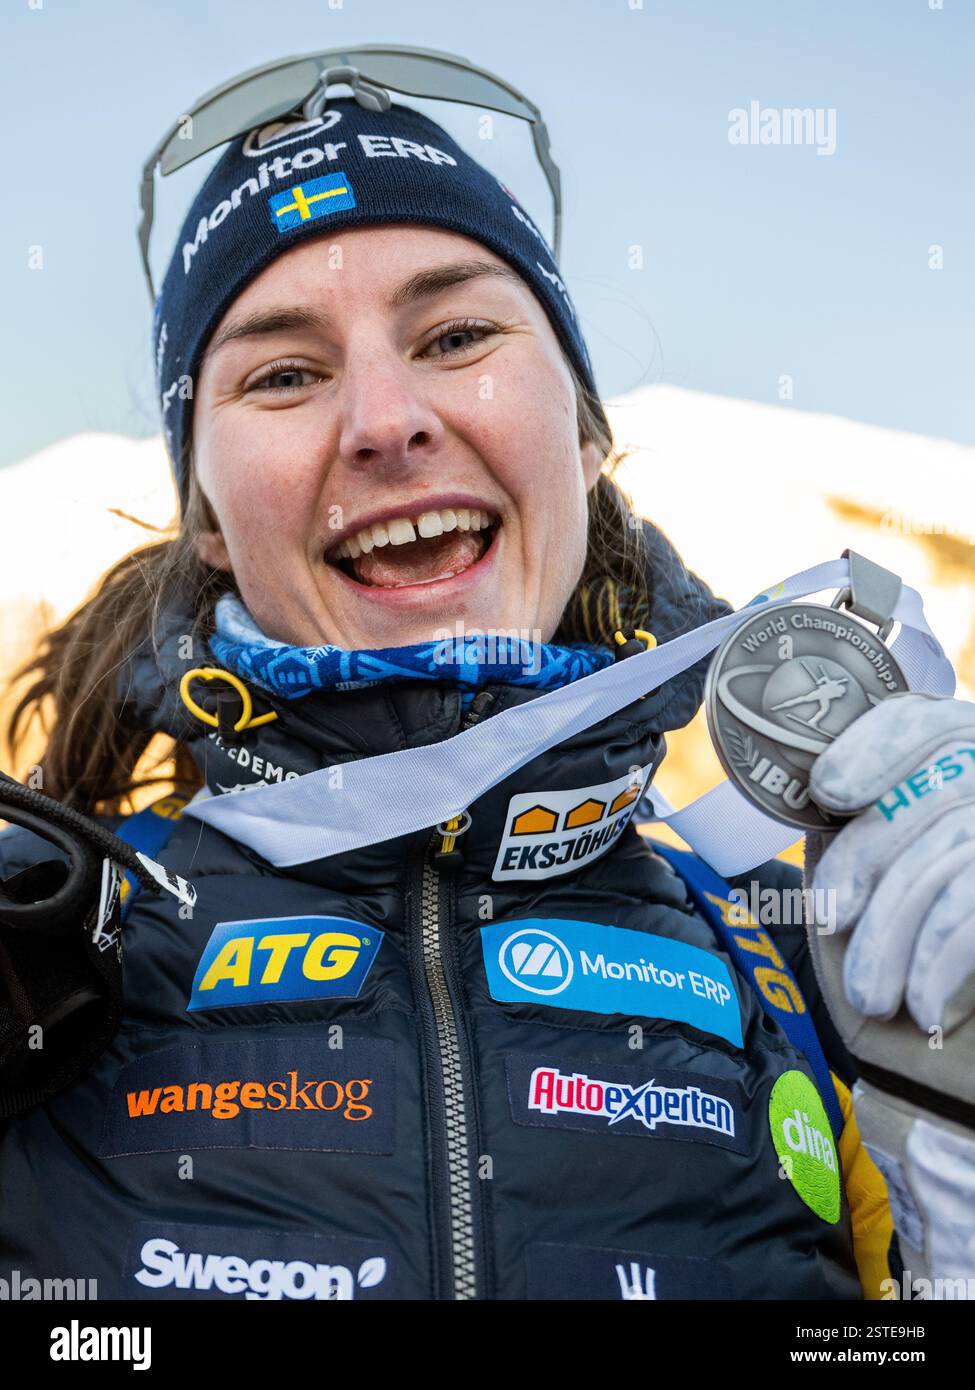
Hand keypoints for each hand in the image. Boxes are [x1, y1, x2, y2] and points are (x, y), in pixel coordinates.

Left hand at [807, 692, 974, 1033]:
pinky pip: (974, 912)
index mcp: (970, 764)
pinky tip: (921, 1001)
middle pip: (940, 790)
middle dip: (872, 856)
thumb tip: (823, 799)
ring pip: (957, 855)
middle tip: (831, 917)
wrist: (957, 1069)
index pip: (931, 725)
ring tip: (870, 993)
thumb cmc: (908, 958)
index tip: (829, 790)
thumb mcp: (877, 880)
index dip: (879, 748)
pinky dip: (943, 959)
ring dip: (899, 928)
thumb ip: (857, 830)